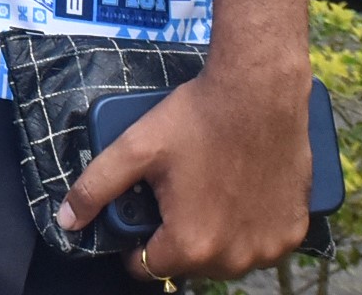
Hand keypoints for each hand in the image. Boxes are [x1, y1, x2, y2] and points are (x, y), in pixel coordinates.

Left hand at [58, 63, 314, 282]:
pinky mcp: (294, 231)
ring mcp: (270, 248)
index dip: (135, 243)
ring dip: (213, 235)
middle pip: (189, 263)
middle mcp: (235, 258)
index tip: (139, 215)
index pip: (148, 267)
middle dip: (175, 236)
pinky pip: (261, 242)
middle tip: (173, 193)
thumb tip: (67, 221)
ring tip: (204, 189)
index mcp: (192, 245)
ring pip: (226, 257)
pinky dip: (248, 227)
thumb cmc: (196, 119)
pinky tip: (237, 192)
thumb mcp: (135, 148)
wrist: (258, 94)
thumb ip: (96, 187)